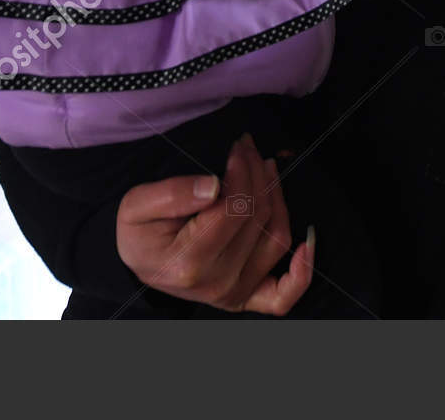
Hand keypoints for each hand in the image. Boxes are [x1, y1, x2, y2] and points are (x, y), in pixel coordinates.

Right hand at [115, 133, 313, 314]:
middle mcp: (218, 283)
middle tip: (248, 147)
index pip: (234, 208)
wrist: (139, 263)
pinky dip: (302, 270)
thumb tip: (215, 185)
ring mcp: (235, 294)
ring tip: (266, 168)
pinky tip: (308, 241)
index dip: (242, 171)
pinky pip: (284, 293)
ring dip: (277, 197)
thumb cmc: (139, 232)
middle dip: (257, 174)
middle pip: (257, 217)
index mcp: (190, 261)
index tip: (237, 147)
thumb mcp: (136, 205)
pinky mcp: (247, 298)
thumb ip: (172, 193)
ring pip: (276, 238)